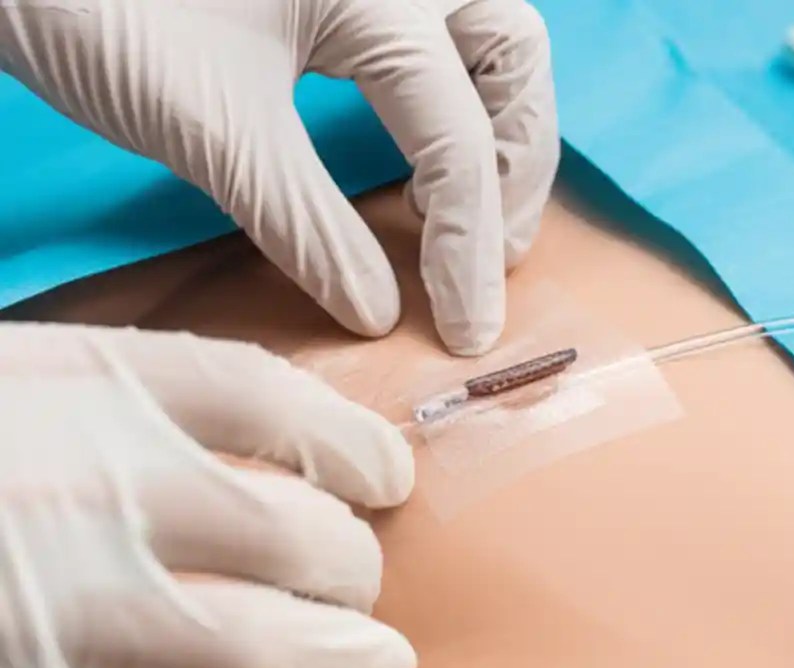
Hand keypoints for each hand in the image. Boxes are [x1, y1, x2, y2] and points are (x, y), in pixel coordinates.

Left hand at [0, 0, 558, 355]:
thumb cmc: (98, 13)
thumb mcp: (212, 132)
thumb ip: (306, 225)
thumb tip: (379, 311)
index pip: (459, 132)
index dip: (468, 244)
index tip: (464, 330)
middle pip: (514, 56)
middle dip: (515, 166)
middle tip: (489, 258)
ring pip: (491, 36)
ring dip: (499, 125)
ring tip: (471, 213)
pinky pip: (439, 36)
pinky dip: (453, 99)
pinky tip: (428, 161)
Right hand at [0, 323, 416, 667]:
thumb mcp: (15, 384)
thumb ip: (108, 404)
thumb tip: (230, 446)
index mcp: (76, 386)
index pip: (261, 397)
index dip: (350, 440)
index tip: (389, 472)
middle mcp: (83, 489)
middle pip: (288, 526)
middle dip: (350, 560)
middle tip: (362, 576)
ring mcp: (58, 607)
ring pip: (257, 642)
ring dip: (336, 657)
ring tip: (378, 661)